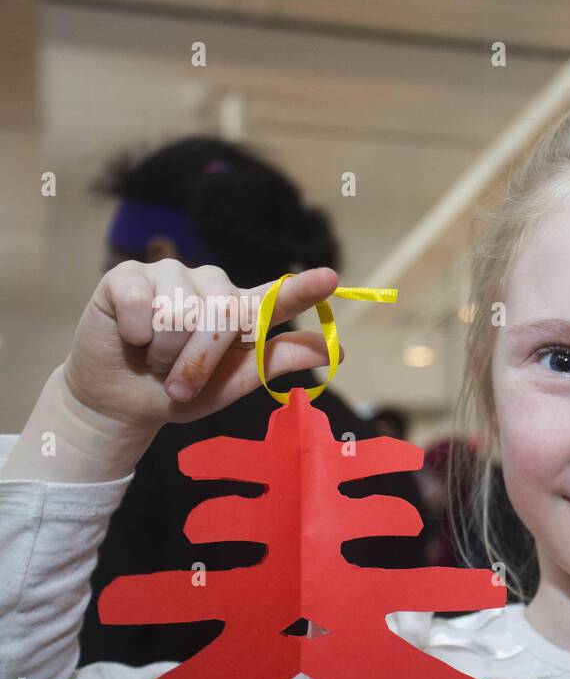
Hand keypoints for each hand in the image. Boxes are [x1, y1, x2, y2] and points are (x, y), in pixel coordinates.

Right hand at [63, 259, 341, 432]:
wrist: (123, 403)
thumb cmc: (181, 390)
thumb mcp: (235, 382)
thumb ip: (278, 360)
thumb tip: (338, 351)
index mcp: (240, 311)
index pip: (275, 297)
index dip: (302, 289)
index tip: (331, 278)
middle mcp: (210, 286)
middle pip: (222, 314)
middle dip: (199, 360)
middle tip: (179, 384)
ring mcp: (169, 275)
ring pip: (180, 311)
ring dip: (165, 352)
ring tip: (154, 360)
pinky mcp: (127, 275)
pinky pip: (141, 302)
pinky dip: (136, 333)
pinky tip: (130, 337)